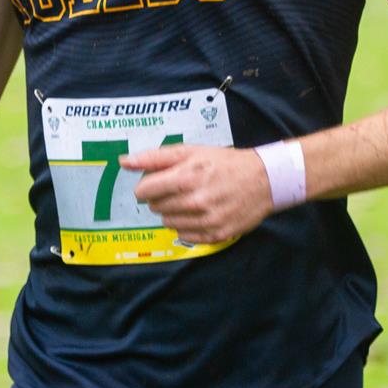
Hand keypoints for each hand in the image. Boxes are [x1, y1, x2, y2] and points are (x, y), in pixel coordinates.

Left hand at [121, 144, 272, 244]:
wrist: (264, 180)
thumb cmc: (224, 163)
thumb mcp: (191, 151)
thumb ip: (155, 157)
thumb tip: (124, 161)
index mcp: (187, 178)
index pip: (144, 190)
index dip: (146, 186)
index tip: (155, 183)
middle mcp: (196, 202)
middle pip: (154, 207)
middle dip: (160, 197)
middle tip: (178, 188)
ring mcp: (207, 221)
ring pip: (167, 223)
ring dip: (172, 212)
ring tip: (190, 200)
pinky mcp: (216, 235)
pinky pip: (184, 235)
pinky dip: (187, 225)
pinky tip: (199, 212)